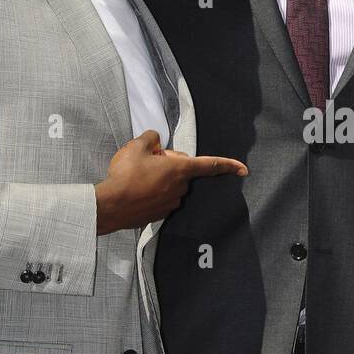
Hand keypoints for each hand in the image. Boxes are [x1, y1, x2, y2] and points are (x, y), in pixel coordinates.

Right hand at [94, 130, 247, 233]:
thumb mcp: (136, 146)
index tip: (244, 169)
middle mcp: (180, 189)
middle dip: (169, 164)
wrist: (110, 205)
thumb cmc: (125, 175)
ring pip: (170, 185)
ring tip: (137, 177)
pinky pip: (160, 198)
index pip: (209, 165)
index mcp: (179, 170)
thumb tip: (155, 141)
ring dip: (159, 179)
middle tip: (147, 161)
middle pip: (182, 172)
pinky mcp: (159, 214)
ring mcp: (170, 204)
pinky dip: (151, 192)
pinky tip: (135, 190)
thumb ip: (151, 138)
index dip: (228, 165)